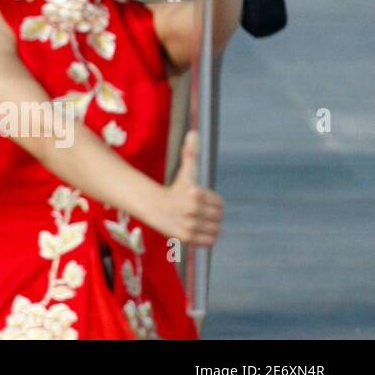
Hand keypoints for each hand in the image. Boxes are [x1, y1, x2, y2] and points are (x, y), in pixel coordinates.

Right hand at [146, 131, 222, 246]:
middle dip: (211, 214)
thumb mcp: (185, 171)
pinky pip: (209, 241)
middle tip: (198, 211)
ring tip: (197, 220)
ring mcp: (190, 225)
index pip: (220, 203)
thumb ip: (191, 153)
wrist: (154, 207)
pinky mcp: (186, 238)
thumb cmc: (174, 189)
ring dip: (209, 226)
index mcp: (195, 192)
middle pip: (219, 217)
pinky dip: (206, 238)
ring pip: (216, 230)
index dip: (211, 201)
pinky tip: (196, 229)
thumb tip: (194, 132)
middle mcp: (193, 210)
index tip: (199, 200)